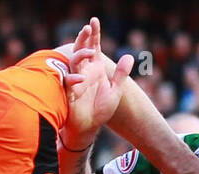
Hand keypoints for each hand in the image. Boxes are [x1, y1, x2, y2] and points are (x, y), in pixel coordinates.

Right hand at [60, 18, 132, 148]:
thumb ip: (121, 74)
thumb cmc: (101, 109)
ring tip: (88, 52)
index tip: (94, 21)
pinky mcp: (69, 91)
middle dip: (83, 38)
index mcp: (95, 68)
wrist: (90, 127)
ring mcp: (76, 80)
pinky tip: (81, 79)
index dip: (94, 34)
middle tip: (87, 28)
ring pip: (73, 61)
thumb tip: (130, 57)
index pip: (94, 47)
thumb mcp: (115, 91)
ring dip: (79, 55)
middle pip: (81, 49)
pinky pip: (68, 81)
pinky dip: (74, 79)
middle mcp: (84, 71)